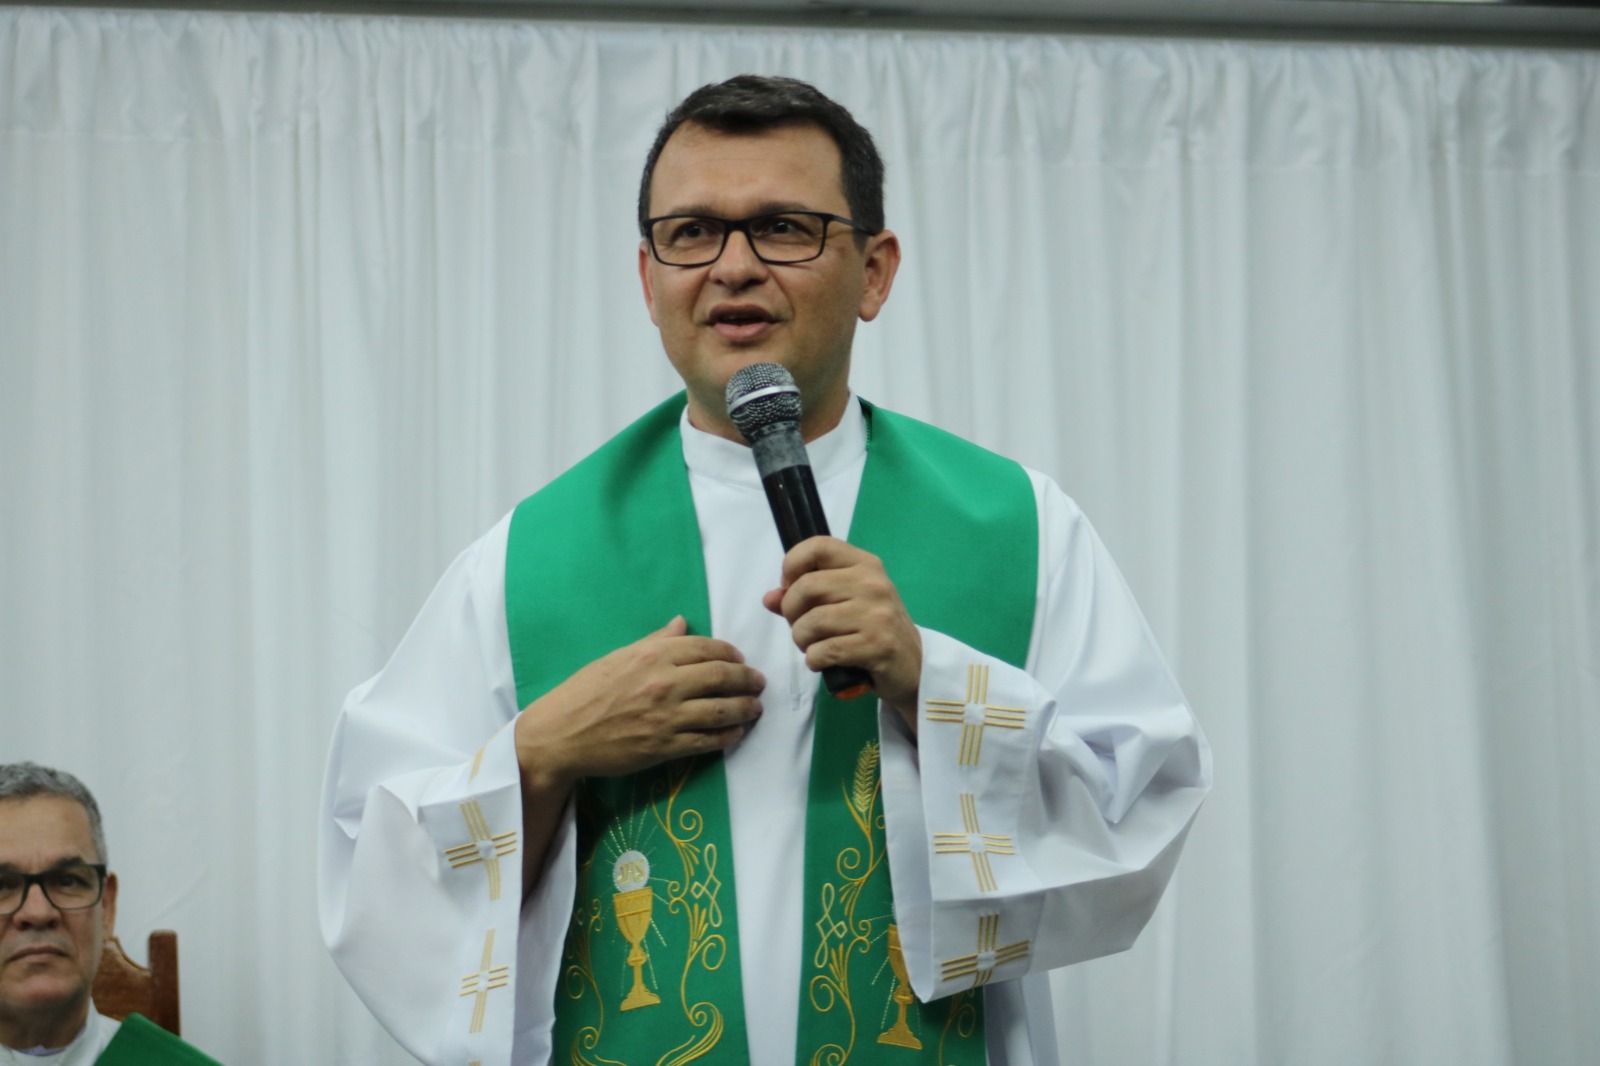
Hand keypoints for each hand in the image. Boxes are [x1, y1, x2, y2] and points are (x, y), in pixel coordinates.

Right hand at [514, 616, 765, 794]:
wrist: (560, 735)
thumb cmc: (584, 692)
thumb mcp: (617, 657)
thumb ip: (654, 641)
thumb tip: (682, 623)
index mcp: (652, 656)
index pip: (706, 648)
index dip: (730, 653)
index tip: (740, 659)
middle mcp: (665, 683)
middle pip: (722, 677)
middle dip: (747, 679)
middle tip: (758, 682)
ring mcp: (667, 717)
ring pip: (722, 710)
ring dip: (746, 708)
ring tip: (755, 707)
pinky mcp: (666, 747)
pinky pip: (708, 740)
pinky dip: (729, 735)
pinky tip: (737, 732)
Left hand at [762, 537, 921, 730]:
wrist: (913, 664)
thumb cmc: (873, 628)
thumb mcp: (845, 603)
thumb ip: (806, 596)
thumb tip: (771, 598)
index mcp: (864, 564)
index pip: (817, 546)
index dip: (791, 565)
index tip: (790, 588)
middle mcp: (872, 583)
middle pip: (807, 587)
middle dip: (791, 612)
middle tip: (800, 627)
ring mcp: (877, 615)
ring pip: (812, 622)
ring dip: (802, 640)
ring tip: (813, 646)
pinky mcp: (877, 646)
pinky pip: (824, 651)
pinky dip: (814, 660)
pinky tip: (823, 661)